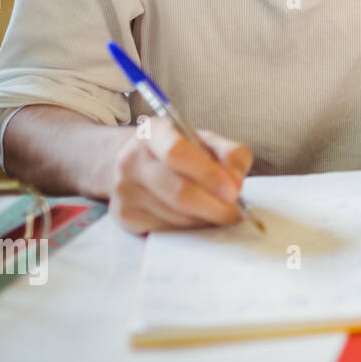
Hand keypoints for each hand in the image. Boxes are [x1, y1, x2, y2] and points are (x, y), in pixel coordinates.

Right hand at [109, 119, 251, 233]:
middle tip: (234, 213)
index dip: (209, 175)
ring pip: (175, 215)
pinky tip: (196, 217)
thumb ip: (231, 154)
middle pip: (178, 192)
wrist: (134, 163)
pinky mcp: (124, 215)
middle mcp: (131, 160)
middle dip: (214, 207)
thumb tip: (236, 183)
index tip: (233, 191)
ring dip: (205, 219)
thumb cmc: (179, 152)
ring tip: (219, 213)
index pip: (177, 152)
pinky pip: (166, 229)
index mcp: (153, 132)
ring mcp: (124, 190)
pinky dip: (189, 228)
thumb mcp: (207, 141)